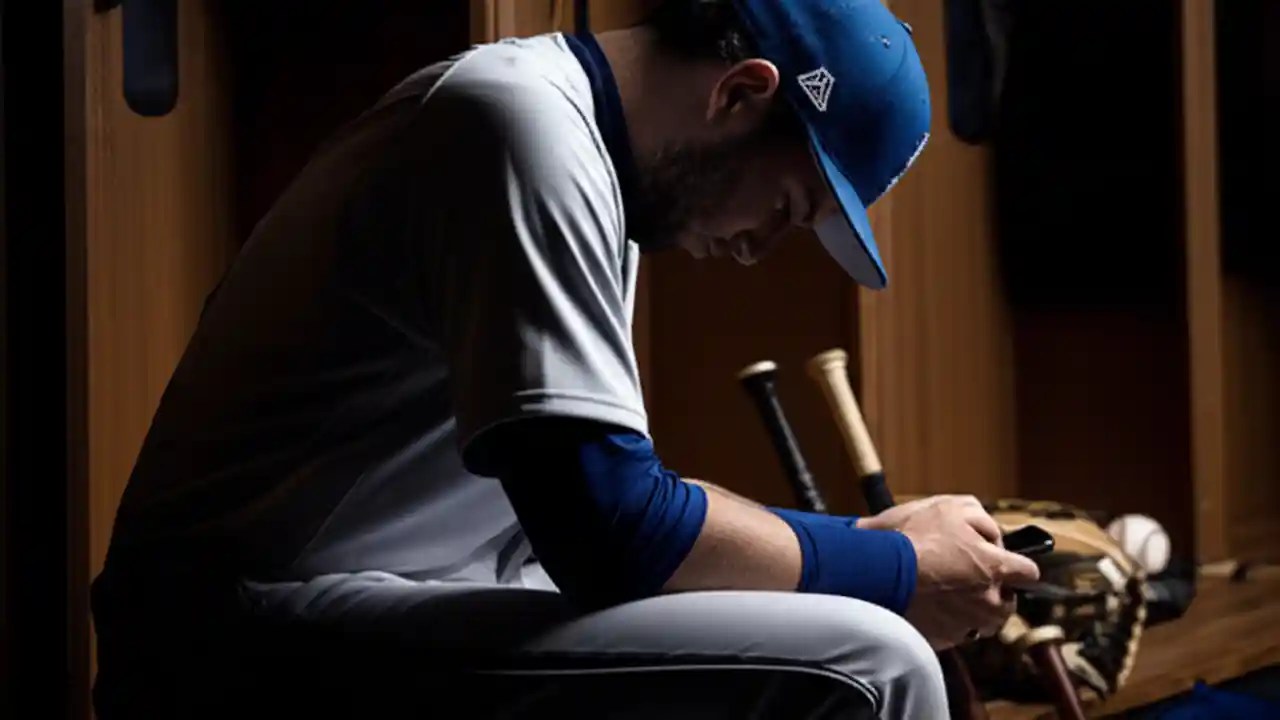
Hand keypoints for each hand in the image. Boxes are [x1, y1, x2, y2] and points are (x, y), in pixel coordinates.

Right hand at [858, 495, 1040, 649]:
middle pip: (1007, 604)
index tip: (1005, 562)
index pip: (1029, 573)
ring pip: (980, 623)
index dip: (1017, 565)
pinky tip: (927, 606)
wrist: (876, 571)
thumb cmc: (914, 536)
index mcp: (995, 568)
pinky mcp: (942, 640)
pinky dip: (944, 622)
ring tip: (948, 597)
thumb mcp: (951, 508)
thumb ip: (982, 520)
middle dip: (995, 593)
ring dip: (972, 611)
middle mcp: (987, 602)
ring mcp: (965, 625)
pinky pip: (952, 633)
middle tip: (970, 579)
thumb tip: (992, 536)